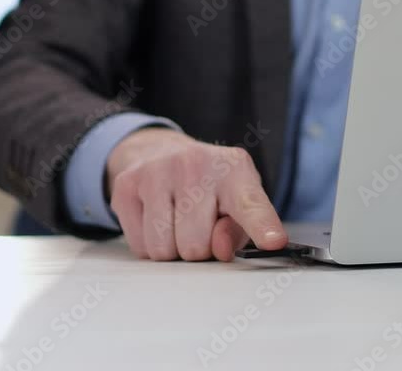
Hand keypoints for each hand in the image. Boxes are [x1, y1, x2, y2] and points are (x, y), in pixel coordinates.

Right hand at [106, 128, 287, 260]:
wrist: (161, 152)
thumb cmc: (209, 187)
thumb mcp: (237, 203)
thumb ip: (239, 231)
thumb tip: (219, 249)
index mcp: (234, 170)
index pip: (250, 205)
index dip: (262, 226)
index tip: (274, 242)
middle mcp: (195, 165)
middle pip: (196, 246)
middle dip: (198, 249)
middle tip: (198, 226)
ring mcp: (157, 172)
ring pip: (164, 250)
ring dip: (172, 249)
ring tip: (177, 222)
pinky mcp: (127, 185)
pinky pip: (140, 246)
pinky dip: (149, 244)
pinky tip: (157, 218)